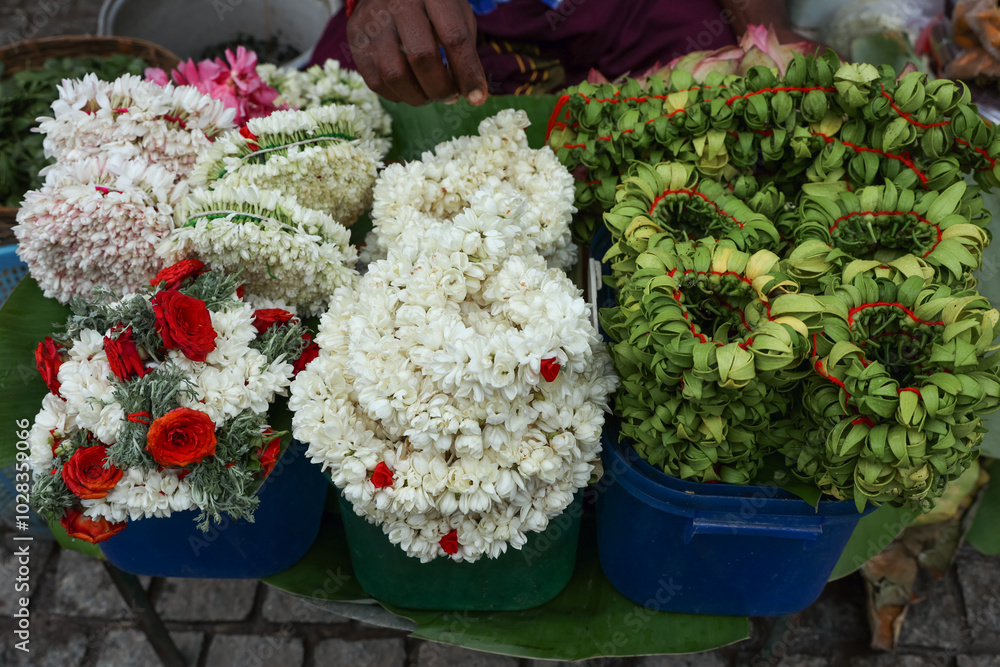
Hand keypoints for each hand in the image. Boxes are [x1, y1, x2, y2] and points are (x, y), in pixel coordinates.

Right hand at [348, 0, 487, 105]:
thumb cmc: (430, 5)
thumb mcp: (456, 16)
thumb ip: (466, 53)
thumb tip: (474, 95)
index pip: (453, 37)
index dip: (466, 72)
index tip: (476, 97)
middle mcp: (399, 4)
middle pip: (422, 56)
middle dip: (440, 87)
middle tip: (449, 96)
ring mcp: (373, 20)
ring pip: (394, 74)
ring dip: (417, 96)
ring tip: (429, 94)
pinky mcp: (356, 38)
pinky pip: (375, 81)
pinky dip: (397, 94)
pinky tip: (409, 89)